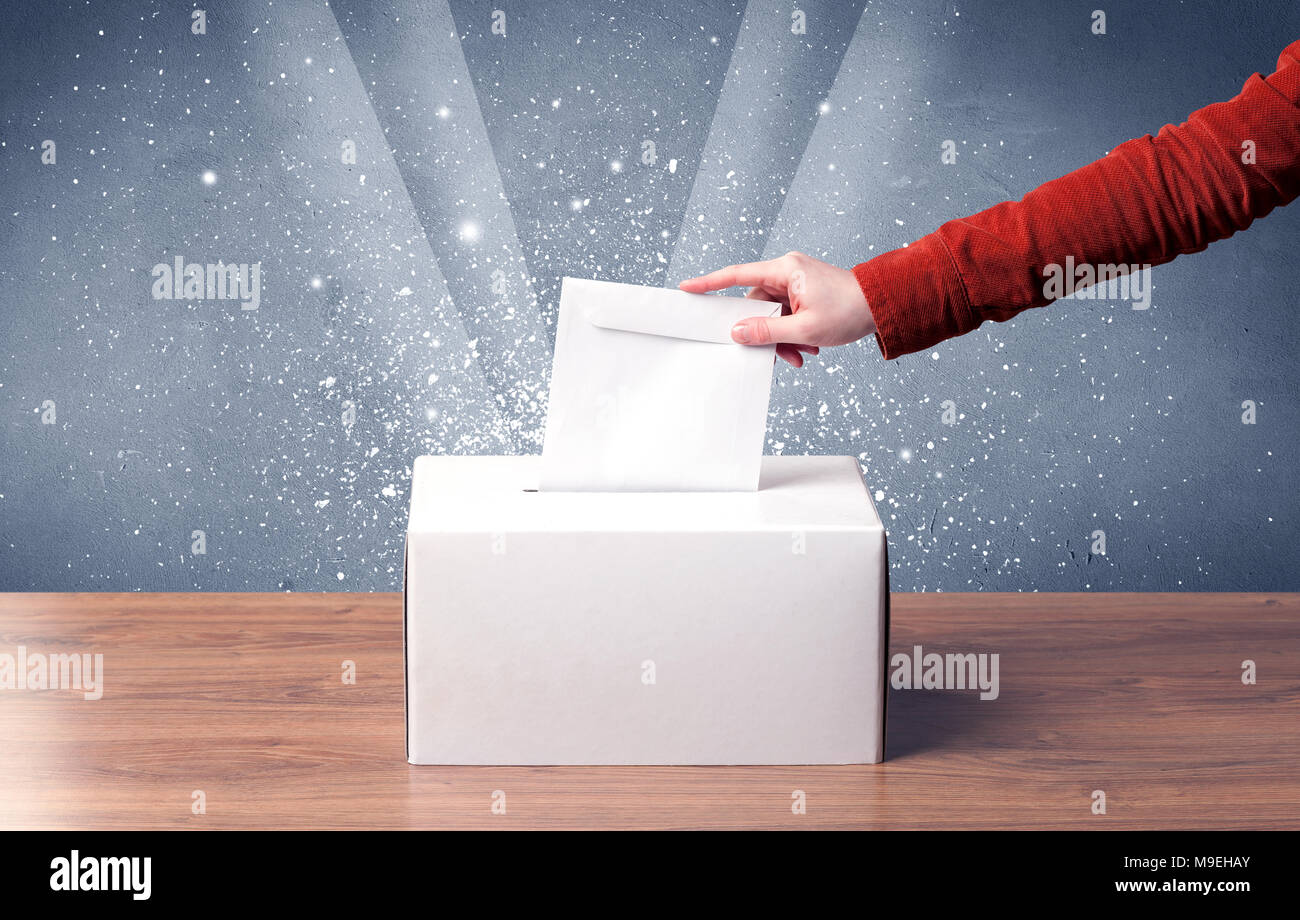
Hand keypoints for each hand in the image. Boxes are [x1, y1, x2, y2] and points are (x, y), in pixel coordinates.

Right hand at [678, 252, 875, 366]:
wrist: (884, 306)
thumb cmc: (850, 311)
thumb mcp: (806, 328)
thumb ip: (767, 331)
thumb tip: (737, 332)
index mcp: (785, 270)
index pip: (737, 275)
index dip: (709, 284)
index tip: (687, 288)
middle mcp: (788, 271)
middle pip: (756, 304)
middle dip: (764, 332)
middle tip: (776, 353)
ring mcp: (797, 283)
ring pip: (772, 314)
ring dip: (782, 338)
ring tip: (801, 354)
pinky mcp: (805, 294)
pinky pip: (787, 316)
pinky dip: (793, 334)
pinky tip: (808, 348)